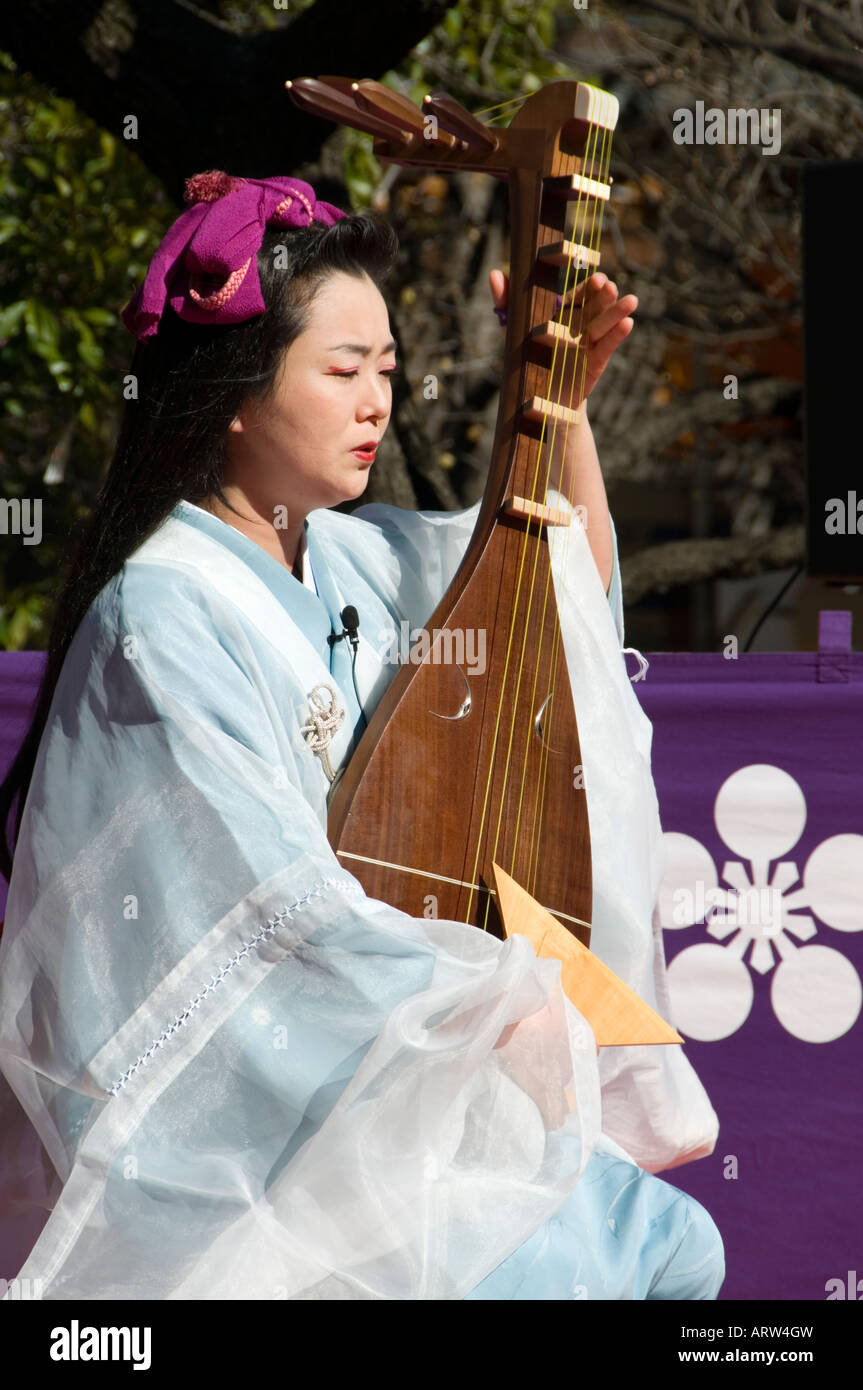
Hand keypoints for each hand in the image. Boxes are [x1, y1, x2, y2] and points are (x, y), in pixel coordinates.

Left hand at [489, 268, 636, 410]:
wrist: (538, 398)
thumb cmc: (527, 358)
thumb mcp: (513, 328)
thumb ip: (506, 301)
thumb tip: (494, 273)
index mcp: (564, 313)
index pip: (579, 295)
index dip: (588, 287)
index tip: (596, 278)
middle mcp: (580, 325)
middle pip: (595, 307)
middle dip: (603, 297)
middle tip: (609, 286)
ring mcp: (590, 343)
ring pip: (604, 325)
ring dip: (617, 312)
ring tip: (631, 300)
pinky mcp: (595, 363)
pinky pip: (606, 348)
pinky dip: (617, 336)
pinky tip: (628, 324)